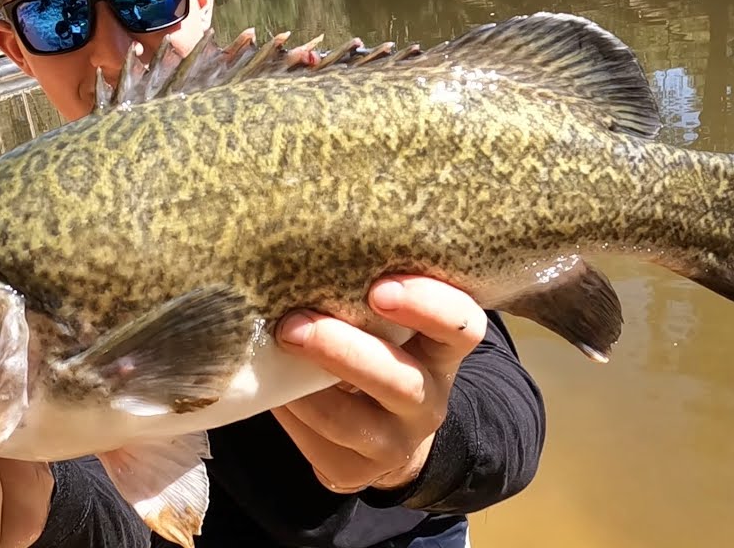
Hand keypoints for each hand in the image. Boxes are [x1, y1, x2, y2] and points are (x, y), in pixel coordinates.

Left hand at [271, 275, 485, 493]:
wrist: (385, 430)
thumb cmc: (379, 350)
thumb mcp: (390, 325)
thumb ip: (364, 296)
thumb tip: (304, 261)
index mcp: (444, 352)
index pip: (462, 327)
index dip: (427, 306)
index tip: (379, 288)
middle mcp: (429, 401)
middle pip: (400, 381)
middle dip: (345, 351)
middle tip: (298, 322)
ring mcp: (395, 444)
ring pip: (351, 421)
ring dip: (305, 385)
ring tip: (277, 347)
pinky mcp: (355, 472)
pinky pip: (317, 442)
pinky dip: (288, 410)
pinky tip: (271, 383)